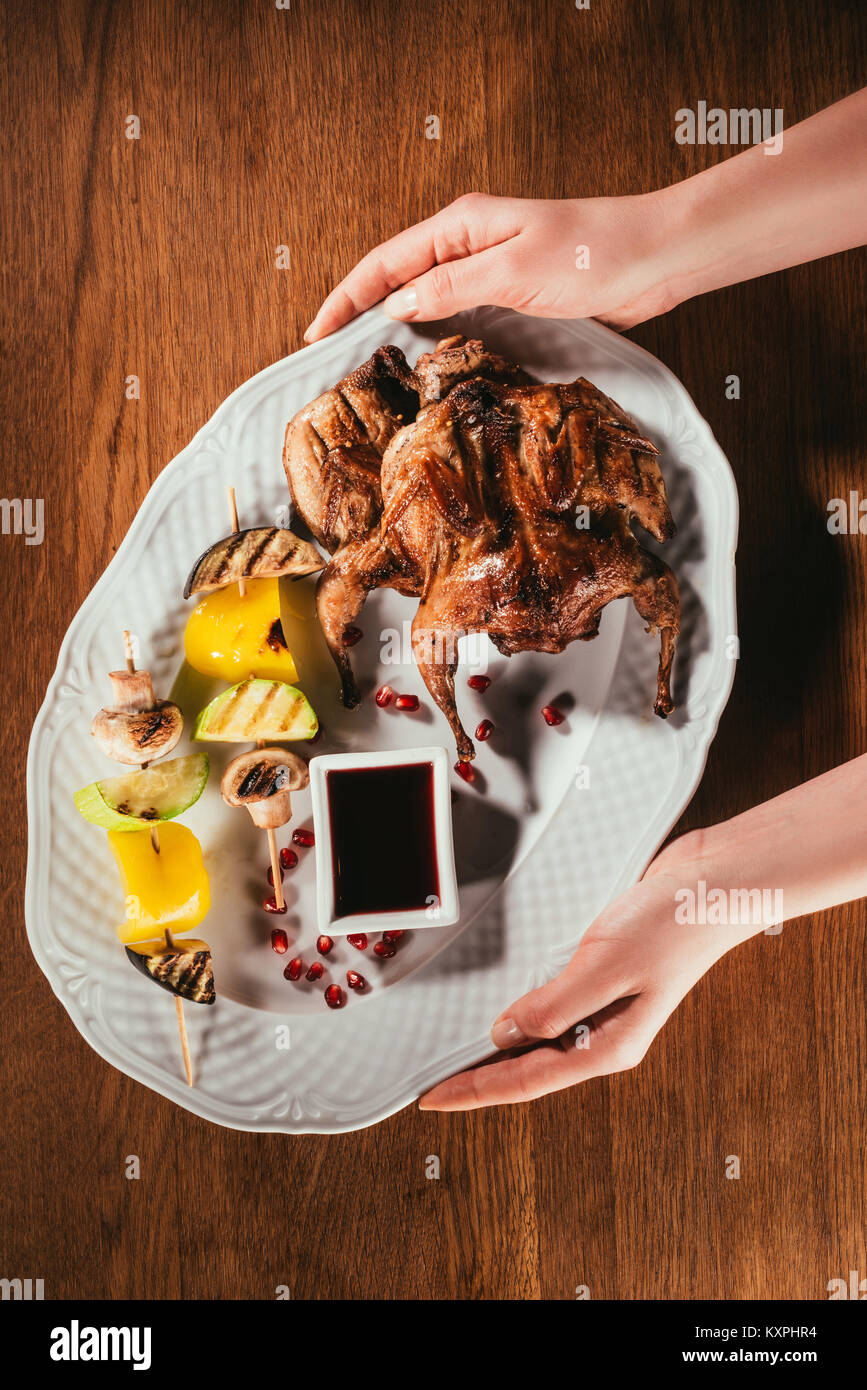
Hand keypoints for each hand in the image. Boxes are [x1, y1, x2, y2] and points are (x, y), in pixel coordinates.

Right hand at [304, 191, 680, 341]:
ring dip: (393, 324)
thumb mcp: (513, 271)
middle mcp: (469, 241)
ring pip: (424, 296)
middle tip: (329, 356)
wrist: (654, 258)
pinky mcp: (512, 290)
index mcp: (461, 226)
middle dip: (359, 311)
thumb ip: (451, 286)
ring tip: (363, 361)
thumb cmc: (591, 254)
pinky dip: (431, 332)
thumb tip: (396, 304)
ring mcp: (490, 266)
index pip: (384, 262)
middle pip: (396, 277)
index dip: (345, 298)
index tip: (315, 334)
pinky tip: (424, 357)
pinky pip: (457, 311)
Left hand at [418, 842, 740, 1111]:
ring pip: (539, 1036)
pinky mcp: (603, 973)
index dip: (475, 1091)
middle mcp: (606, 1032)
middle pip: (529, 1066)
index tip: (431, 1098)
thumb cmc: (674, 923)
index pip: (527, 1080)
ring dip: (497, 1042)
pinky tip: (497, 998)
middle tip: (430, 1079)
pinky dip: (519, 1004)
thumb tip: (505, 1035)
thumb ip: (554, 1004)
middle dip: (480, 1076)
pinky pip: (550, 1000)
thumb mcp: (606, 965)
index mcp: (610, 1046)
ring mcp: (606, 1004)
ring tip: (452, 1047)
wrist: (715, 880)